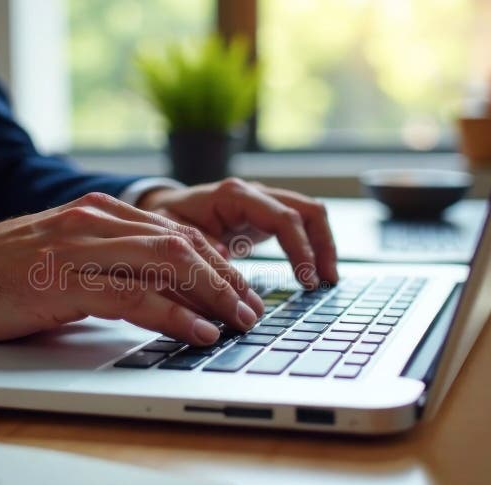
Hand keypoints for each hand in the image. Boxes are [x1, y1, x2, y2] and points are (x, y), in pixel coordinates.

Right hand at [0, 193, 263, 345]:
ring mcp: (79, 248)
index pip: (177, 231)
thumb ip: (110, 262)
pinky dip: (174, 314)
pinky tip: (198, 330)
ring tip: (239, 321)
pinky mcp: (62, 282)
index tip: (241, 288)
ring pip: (167, 263)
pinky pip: (133, 296)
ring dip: (212, 294)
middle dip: (227, 278)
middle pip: (183, 244)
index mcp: (99, 213)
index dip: (218, 261)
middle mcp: (95, 222)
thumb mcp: (65, 255)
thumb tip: (161, 291)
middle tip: (252, 308)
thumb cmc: (0, 270)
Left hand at [138, 178, 337, 285]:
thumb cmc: (165, 222)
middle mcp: (255, 194)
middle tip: (325, 283)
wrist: (163, 211)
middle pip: (307, 211)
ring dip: (324, 247)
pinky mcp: (266, 218)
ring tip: (328, 281)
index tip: (307, 280)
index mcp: (234, 196)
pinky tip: (315, 274)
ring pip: (311, 215)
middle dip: (322, 246)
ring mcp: (264, 204)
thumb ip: (197, 242)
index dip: (300, 249)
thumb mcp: (171, 232)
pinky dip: (312, 248)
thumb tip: (224, 253)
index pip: (283, 218)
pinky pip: (301, 227)